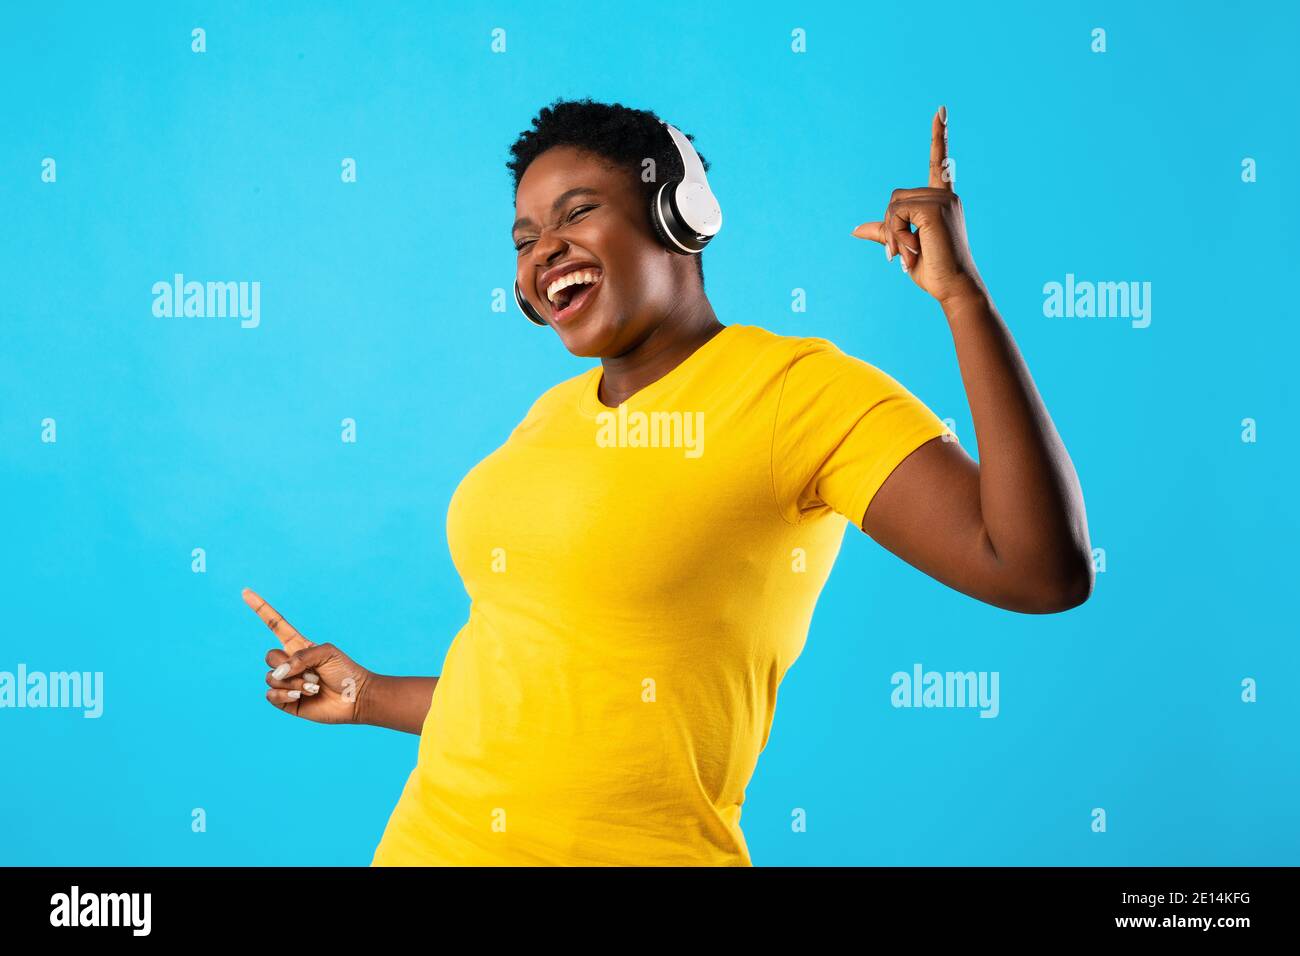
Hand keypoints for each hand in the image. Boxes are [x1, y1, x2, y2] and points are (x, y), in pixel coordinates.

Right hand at [243, 587, 371, 724]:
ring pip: (271, 678)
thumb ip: (300, 657)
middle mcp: (290, 663)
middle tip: (314, 675)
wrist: (355, 697)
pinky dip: (284, 695)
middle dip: (291, 667)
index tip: (245, 592)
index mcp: (298, 645)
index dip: (261, 609)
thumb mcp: (326, 652)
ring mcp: (287, 681)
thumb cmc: (345, 671)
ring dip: (294, 683)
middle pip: (270, 657)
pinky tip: (300, 696)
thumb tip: (278, 674)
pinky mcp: (286, 700)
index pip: (275, 624)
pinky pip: (270, 695)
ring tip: (314, 687)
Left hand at [852, 105, 987, 305]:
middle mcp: (944, 195)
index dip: (939, 136)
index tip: (941, 110)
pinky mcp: (934, 208)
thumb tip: (855, 228)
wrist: (953, 286)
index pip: (940, 162)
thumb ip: (884, 232)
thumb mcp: (903, 247)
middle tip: (896, 254)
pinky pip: (897, 213)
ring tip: (907, 253)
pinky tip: (911, 249)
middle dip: (890, 227)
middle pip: (895, 197)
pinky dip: (896, 234)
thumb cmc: (932, 269)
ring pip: (894, 206)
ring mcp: (941, 200)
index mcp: (942, 200)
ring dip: (892, 233)